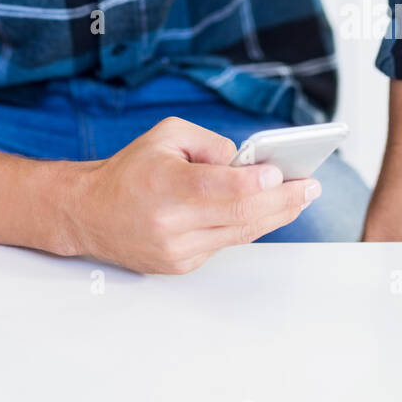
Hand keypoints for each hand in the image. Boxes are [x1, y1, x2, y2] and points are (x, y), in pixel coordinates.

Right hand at [66, 116, 320, 273]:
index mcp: (166, 185)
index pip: (223, 190)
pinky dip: (247, 226)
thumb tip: (248, 163)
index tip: (282, 171)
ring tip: (300, 196)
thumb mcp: (166, 135)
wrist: (91, 212)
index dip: (257, 183)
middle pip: (241, 217)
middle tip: (310, 187)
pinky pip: (225, 244)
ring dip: (275, 215)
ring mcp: (178, 251)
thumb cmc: (130, 170)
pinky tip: (265, 211)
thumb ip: (211, 144)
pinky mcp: (181, 266)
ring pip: (240, 234)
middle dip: (283, 201)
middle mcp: (172, 224)